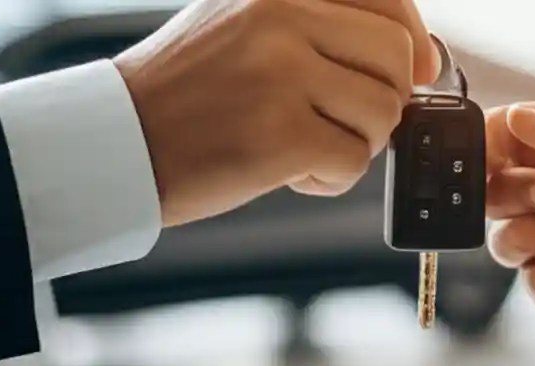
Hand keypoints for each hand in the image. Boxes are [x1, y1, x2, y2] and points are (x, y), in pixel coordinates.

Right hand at [115, 0, 440, 225]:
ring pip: (383, 113)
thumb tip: (418, 56)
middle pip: (396, 58)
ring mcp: (281, 72)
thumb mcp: (244, 24)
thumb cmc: (186, 94)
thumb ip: (320, 26)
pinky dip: (330, 179)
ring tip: (303, 148)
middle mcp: (281, 15)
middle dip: (385, 101)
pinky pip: (353, 161)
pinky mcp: (280, 133)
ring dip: (355, 144)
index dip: (414, 39)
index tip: (419, 70)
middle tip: (343, 123)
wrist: (114, 141)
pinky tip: (289, 172)